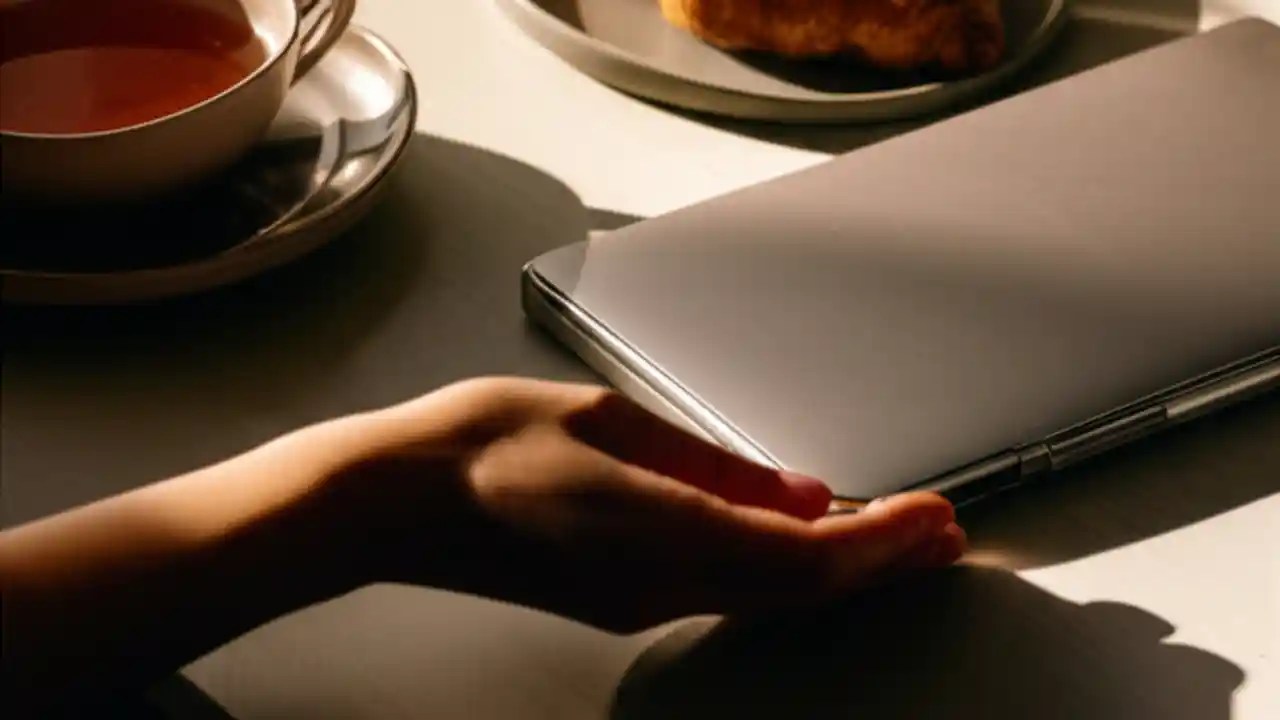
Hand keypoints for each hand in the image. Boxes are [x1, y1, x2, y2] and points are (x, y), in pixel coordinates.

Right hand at [334, 377, 966, 632]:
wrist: (395, 500)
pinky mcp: (623, 596)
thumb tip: (798, 491)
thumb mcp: (612, 421)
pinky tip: (806, 543)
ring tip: (898, 539)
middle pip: (802, 590)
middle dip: (882, 563)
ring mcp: (641, 600)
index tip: (936, 515)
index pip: (808, 554)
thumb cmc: (482, 445)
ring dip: (841, 571)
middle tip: (943, 535)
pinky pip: (729, 590)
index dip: (884, 540)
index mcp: (663, 531)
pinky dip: (787, 570)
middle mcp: (660, 584)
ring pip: (771, 597)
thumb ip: (715, 464)